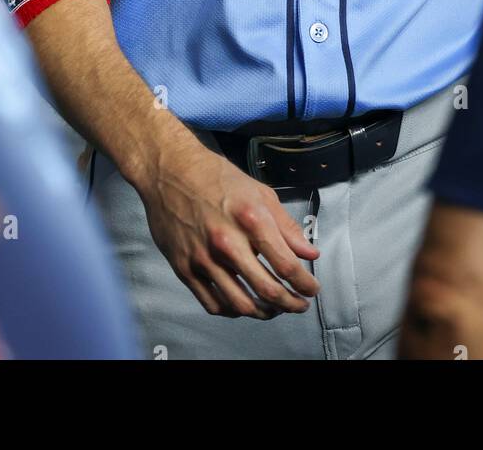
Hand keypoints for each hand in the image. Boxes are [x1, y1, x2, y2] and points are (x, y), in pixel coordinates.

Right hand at [138, 122, 320, 318]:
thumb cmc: (216, 178)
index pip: (286, 265)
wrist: (170, 171)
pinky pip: (212, 303)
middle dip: (290, 304)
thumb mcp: (259, 193)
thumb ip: (286, 226)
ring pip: (240, 305)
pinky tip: (242, 304)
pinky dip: (232, 311)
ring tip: (274, 309)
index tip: (312, 290)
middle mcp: (227, 242)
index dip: (305, 284)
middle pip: (267, 290)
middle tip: (299, 305)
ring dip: (264, 313)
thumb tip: (309, 253)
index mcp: (251, 218)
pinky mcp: (185, 268)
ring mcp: (204, 258)